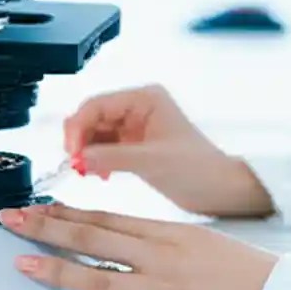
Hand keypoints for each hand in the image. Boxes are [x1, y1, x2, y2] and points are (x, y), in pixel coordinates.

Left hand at [0, 202, 277, 289]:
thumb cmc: (240, 273)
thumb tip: (111, 238)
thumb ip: (152, 240)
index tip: (35, 208)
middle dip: (48, 229)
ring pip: (100, 281)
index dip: (66, 214)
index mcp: (170, 235)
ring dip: (57, 271)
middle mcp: (163, 261)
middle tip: (10, 220)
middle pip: (95, 241)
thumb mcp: (195, 242)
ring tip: (23, 262)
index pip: (107, 220)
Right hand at [63, 84, 272, 216]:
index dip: (79, 126)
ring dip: (87, 152)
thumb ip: (111, 157)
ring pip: (95, 133)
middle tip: (74, 163)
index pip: (98, 104)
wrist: (220, 191)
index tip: (71, 151)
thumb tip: (78, 158)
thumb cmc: (199, 168)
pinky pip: (103, 148)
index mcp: (145, 98)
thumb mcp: (152, 161)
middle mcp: (138, 108)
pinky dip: (96, 160)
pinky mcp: (133, 146)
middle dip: (80, 140)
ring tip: (87, 171)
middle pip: (92, 117)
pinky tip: (99, 174)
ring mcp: (134, 127)